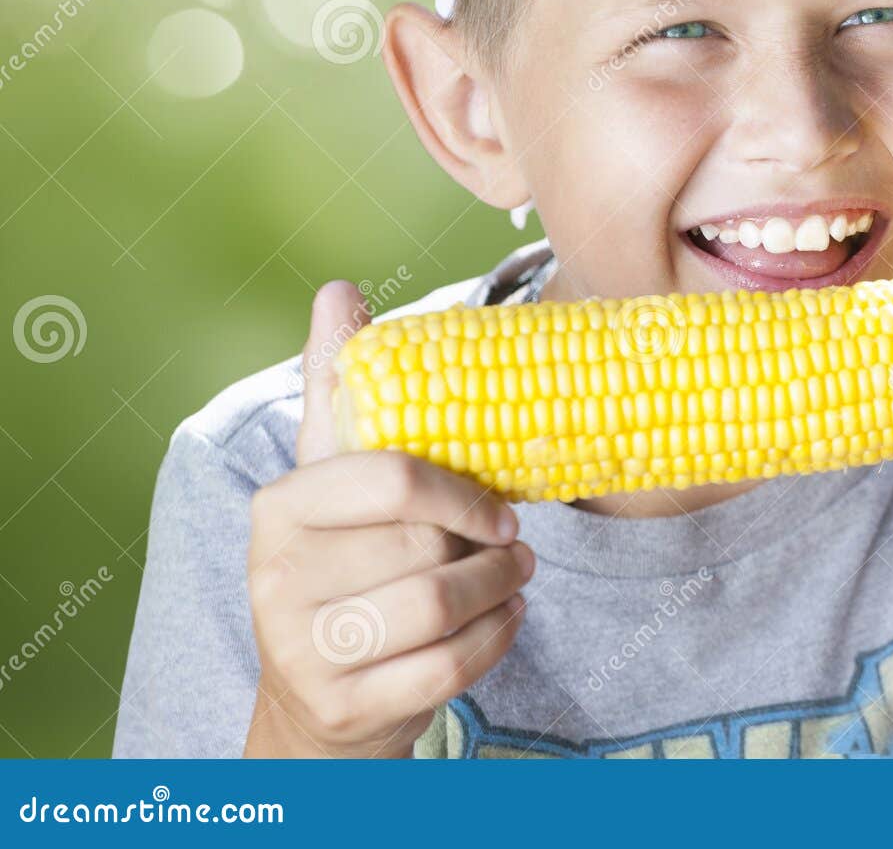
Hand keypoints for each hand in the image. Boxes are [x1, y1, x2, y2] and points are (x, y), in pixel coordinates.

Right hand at [244, 282, 531, 757]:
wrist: (318, 695)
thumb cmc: (344, 563)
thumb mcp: (336, 478)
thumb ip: (341, 387)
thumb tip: (337, 288)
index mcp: (280, 507)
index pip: (393, 476)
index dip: (463, 491)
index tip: (500, 507)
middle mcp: (277, 578)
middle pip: (425, 543)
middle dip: (489, 547)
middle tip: (514, 546)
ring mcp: (304, 649)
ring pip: (439, 606)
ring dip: (500, 590)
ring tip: (514, 577)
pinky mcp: (343, 705)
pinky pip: (448, 665)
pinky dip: (495, 638)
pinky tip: (502, 620)